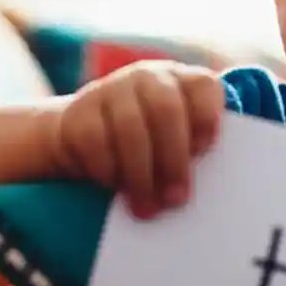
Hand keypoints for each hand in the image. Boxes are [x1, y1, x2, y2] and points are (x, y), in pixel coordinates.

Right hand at [49, 61, 224, 219]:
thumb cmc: (145, 146)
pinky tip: (115, 186)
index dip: (207, 117)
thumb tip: (193, 184)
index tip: (203, 152)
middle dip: (173, 159)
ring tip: (147, 208)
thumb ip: (190, 151)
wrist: (81, 139)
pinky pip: (96, 143)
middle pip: (166, 109)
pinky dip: (108, 170)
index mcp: (180, 81)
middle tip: (175, 199)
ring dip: (141, 175)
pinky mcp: (78, 112)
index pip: (203, 85)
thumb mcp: (171, 141)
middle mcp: (147, 77)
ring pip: (130, 128)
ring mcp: (110, 89)